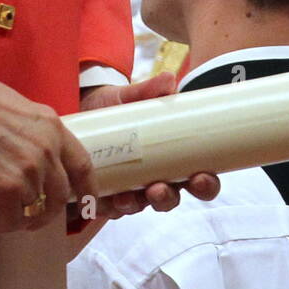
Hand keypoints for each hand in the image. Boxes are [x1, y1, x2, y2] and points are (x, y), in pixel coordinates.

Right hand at [0, 70, 97, 233]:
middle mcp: (47, 151)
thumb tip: (22, 148)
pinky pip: (10, 221)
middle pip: (60, 196)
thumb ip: (30, 130)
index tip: (85, 203)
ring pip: (34, 211)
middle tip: (27, 217)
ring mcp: (29, 172)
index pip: (82, 165)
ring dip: (18, 220)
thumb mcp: (17, 108)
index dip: (87, 189)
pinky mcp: (6, 190)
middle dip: (45, 213)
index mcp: (53, 127)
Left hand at [77, 72, 219, 219]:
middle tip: (159, 189)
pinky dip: (108, 206)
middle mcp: (154, 178)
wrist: (82, 106)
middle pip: (170, 199)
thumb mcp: (132, 97)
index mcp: (172, 158)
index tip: (202, 177)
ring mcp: (129, 188)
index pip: (198, 179)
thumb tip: (169, 80)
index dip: (205, 185)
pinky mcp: (103, 192)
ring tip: (128, 196)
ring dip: (135, 204)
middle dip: (167, 199)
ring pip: (138, 206)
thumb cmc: (117, 106)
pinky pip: (108, 208)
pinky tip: (106, 200)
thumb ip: (149, 90)